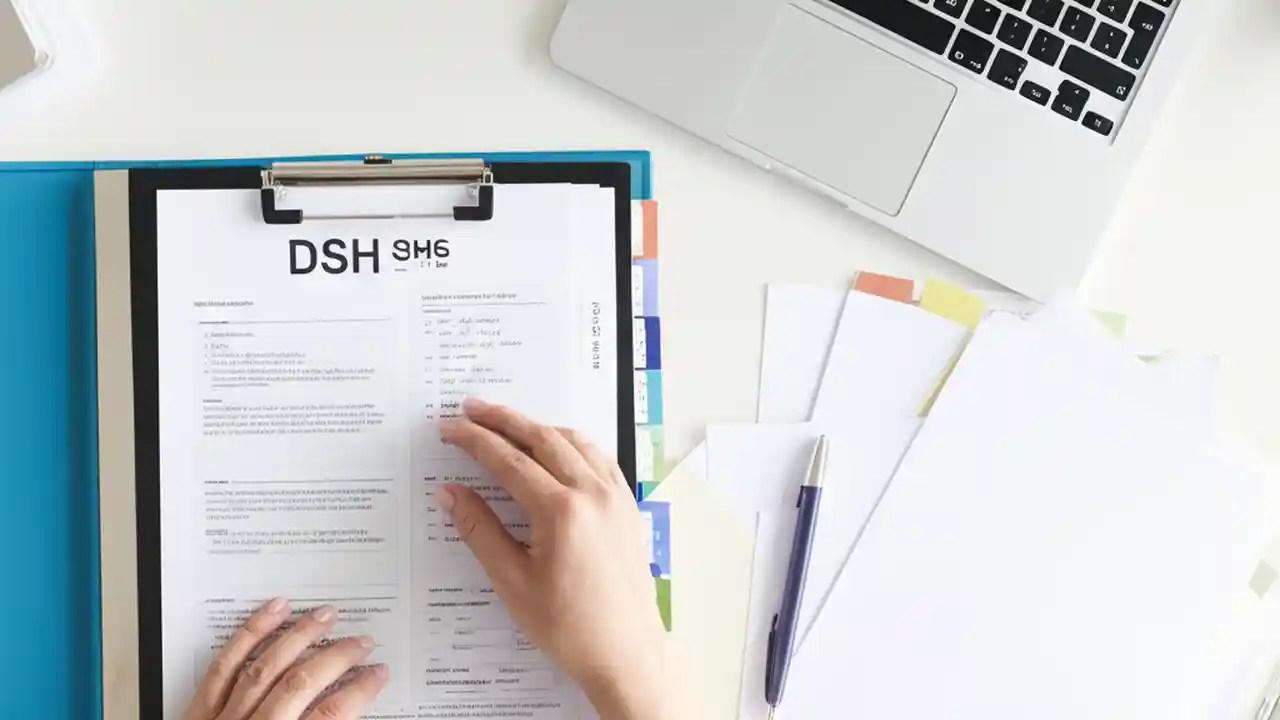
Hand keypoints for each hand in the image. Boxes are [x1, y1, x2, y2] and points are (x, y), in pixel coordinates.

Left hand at [183, 599, 387, 719]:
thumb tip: (351, 716)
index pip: (330, 715)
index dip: (360, 690)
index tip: (378, 673)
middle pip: (301, 684)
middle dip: (337, 656)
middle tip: (361, 641)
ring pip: (265, 667)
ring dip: (299, 636)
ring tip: (324, 615)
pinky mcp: (197, 714)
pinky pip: (224, 666)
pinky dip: (250, 634)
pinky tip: (271, 612)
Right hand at [439, 398, 692, 719]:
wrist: (626, 652)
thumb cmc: (570, 627)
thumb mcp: (512, 582)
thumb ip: (479, 530)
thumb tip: (450, 493)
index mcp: (562, 511)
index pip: (508, 460)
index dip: (474, 441)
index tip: (449, 429)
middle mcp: (593, 493)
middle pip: (541, 439)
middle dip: (503, 420)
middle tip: (471, 408)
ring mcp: (615, 496)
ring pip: (573, 441)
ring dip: (537, 426)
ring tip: (507, 421)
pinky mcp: (627, 506)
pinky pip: (599, 457)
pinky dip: (571, 442)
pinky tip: (556, 444)